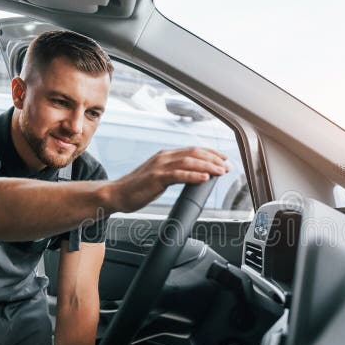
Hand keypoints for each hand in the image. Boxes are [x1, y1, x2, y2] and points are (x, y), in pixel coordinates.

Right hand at [105, 147, 228, 212]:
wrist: (117, 194)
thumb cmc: (138, 188)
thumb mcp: (160, 177)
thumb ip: (175, 174)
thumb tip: (195, 177)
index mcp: (166, 156)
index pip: (193, 150)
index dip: (210, 153)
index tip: (223, 159)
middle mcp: (164, 157)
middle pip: (194, 153)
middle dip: (213, 159)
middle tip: (227, 165)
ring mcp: (160, 166)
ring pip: (189, 162)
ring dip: (208, 166)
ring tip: (221, 171)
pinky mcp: (156, 178)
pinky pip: (178, 175)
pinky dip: (193, 176)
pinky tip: (204, 178)